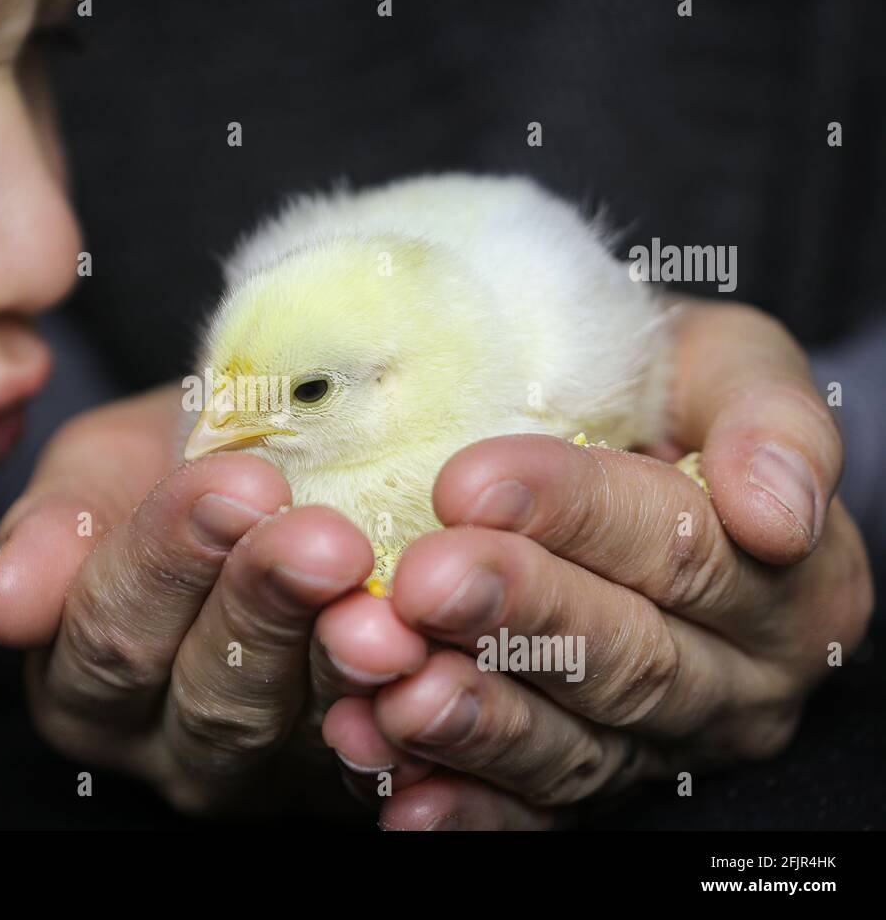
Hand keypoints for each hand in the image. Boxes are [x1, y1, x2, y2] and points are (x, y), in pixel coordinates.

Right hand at [0, 386, 427, 815]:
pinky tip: (435, 666)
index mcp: (82, 676)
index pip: (110, 631)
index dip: (168, 559)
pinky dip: (406, 719)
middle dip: (265, 607)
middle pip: (206, 693)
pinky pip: (377, 761)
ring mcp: (261, 769)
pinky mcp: (345, 778)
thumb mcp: (104, 468)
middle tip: (325, 541)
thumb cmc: (177, 458)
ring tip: (385, 609)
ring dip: (343, 666)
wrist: (283, 463)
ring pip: (296, 730)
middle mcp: (164, 740)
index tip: (235, 483)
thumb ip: (56, 531)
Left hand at [319, 301, 873, 828]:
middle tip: (425, 583)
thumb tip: (777, 510)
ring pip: (573, 749)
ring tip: (398, 688)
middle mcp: (732, 684)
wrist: (621, 447)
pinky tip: (402, 795)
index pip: (682, 549)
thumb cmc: (664, 396)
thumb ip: (766, 417)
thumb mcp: (727, 367)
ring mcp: (654, 747)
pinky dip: (465, 810)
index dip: (576, 516)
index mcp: (786, 582)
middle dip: (517, 620)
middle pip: (624, 657)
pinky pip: (531, 817)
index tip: (467, 481)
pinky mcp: (585, 790)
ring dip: (479, 723)